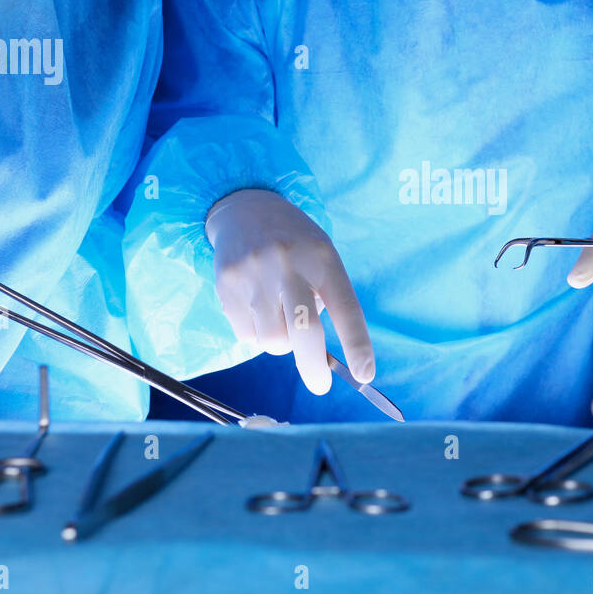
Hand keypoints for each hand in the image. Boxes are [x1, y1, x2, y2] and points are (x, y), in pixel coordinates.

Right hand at [206, 188, 373, 395]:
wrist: (245, 209)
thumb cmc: (295, 244)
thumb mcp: (321, 257)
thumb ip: (324, 298)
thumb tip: (315, 357)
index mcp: (322, 258)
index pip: (345, 308)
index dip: (357, 344)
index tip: (365, 374)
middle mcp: (289, 264)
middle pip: (304, 331)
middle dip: (312, 366)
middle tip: (319, 384)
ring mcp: (255, 274)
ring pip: (272, 340)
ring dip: (279, 341)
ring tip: (277, 312)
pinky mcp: (228, 285)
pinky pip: (246, 334)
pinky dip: (255, 332)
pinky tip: (255, 303)